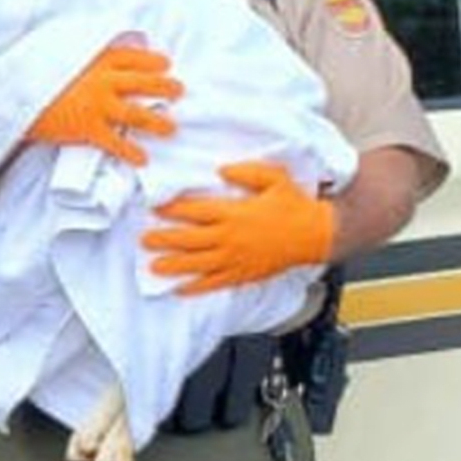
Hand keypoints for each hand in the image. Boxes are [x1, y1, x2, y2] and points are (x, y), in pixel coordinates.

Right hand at [27, 45, 180, 166]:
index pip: (131, 56)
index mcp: (96, 60)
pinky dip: (130, 151)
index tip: (165, 63)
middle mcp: (102, 80)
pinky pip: (116, 142)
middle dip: (164, 86)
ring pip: (136, 113)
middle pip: (142, 82)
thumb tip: (95, 47)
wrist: (16, 95)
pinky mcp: (88, 128)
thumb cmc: (36, 73)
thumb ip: (82, 52)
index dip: (151, 60)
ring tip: (171, 128)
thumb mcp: (60, 51)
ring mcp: (97, 105)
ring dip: (157, 121)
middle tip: (179, 90)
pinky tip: (142, 159)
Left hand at [142, 161, 334, 293]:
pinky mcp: (243, 274)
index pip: (195, 211)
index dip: (173, 210)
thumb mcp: (274, 178)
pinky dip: (196, 288)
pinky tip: (180, 290)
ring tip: (153, 266)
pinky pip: (215, 283)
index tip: (155, 208)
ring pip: (196, 264)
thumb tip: (221, 169)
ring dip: (173, 266)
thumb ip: (246, 172)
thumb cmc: (295, 204)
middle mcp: (230, 238)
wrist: (316, 234)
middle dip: (164, 239)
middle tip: (143, 239)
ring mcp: (235, 259)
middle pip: (189, 239)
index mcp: (234, 213)